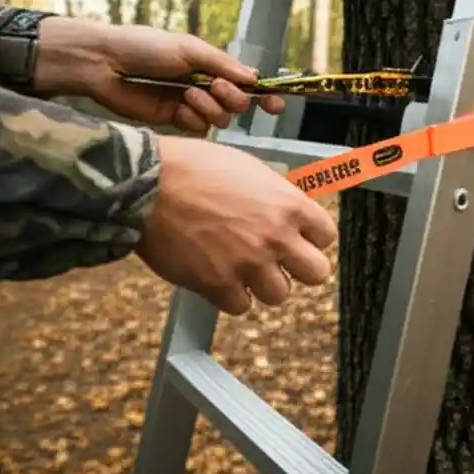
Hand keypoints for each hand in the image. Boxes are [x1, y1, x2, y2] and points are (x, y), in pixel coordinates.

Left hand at [34, 17, 283, 134]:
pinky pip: (200, 129)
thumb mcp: (188, 49)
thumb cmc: (145, 47)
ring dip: (209, 107)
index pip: (247, 82)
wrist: (107, 65)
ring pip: (221, 119)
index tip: (276, 106)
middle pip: (239, 104)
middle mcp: (205, 86)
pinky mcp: (174, 122)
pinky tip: (178, 108)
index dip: (264, 95)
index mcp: (211, 65)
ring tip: (186, 95)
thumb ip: (222, 64)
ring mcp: (191, 105)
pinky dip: (194, 119)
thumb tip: (254, 78)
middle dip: (232, 98)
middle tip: (215, 88)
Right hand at [135, 135, 337, 314]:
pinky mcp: (218, 285)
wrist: (147, 184)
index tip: (298, 239)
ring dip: (262, 284)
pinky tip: (219, 277)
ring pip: (279, 295)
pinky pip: (241, 307)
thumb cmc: (192, 168)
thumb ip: (273, 193)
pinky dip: (230, 296)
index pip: (326, 236)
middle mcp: (275, 237)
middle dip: (299, 269)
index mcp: (288, 204)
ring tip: (242, 268)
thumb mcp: (246, 167)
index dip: (311, 238)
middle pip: (317, 274)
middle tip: (279, 262)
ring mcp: (248, 264)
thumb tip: (285, 208)